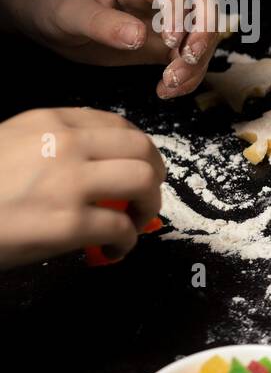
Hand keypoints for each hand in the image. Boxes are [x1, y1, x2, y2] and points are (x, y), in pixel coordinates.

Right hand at [0, 108, 165, 269]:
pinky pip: (122, 228)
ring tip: (133, 223)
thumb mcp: (12, 145)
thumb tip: (99, 166)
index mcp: (49, 122)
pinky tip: (113, 250)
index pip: (118, 125)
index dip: (138, 150)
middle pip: (142, 149)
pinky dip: (127, 243)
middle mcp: (65, 144)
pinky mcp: (67, 223)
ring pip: (143, 183)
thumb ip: (54, 145)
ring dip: (148, 207)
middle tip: (144, 198)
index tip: (138, 167)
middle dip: (155, 175)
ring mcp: (68, 182)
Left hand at [20, 0, 219, 98]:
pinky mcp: (163, 45)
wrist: (48, 19)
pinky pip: (189, 59)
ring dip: (196, 63)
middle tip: (186, 61)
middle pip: (205, 5)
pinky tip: (165, 91)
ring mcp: (164, 20)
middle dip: (203, 35)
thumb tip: (139, 37)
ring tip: (169, 84)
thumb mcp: (71, 13)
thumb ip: (103, 23)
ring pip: (203, 35)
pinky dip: (187, 77)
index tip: (167, 42)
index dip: (180, 14)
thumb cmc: (56, 5)